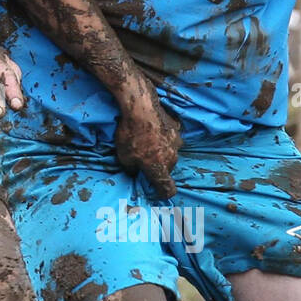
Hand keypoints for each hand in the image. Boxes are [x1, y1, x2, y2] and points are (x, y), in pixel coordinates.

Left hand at [115, 83, 181, 197]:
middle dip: (157, 167)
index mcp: (160, 169)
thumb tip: (134, 172)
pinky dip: (164, 138)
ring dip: (161, 152)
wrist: (141, 107)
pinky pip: (171, 139)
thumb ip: (131, 169)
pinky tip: (153, 129)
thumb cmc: (131, 135)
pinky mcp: (177, 129)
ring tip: (147, 140)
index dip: (163, 193)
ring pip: (170, 154)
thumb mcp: (123, 157)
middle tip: (143, 158)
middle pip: (166, 170)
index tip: (157, 191)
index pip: (168, 190)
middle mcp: (172, 159)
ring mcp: (177, 143)